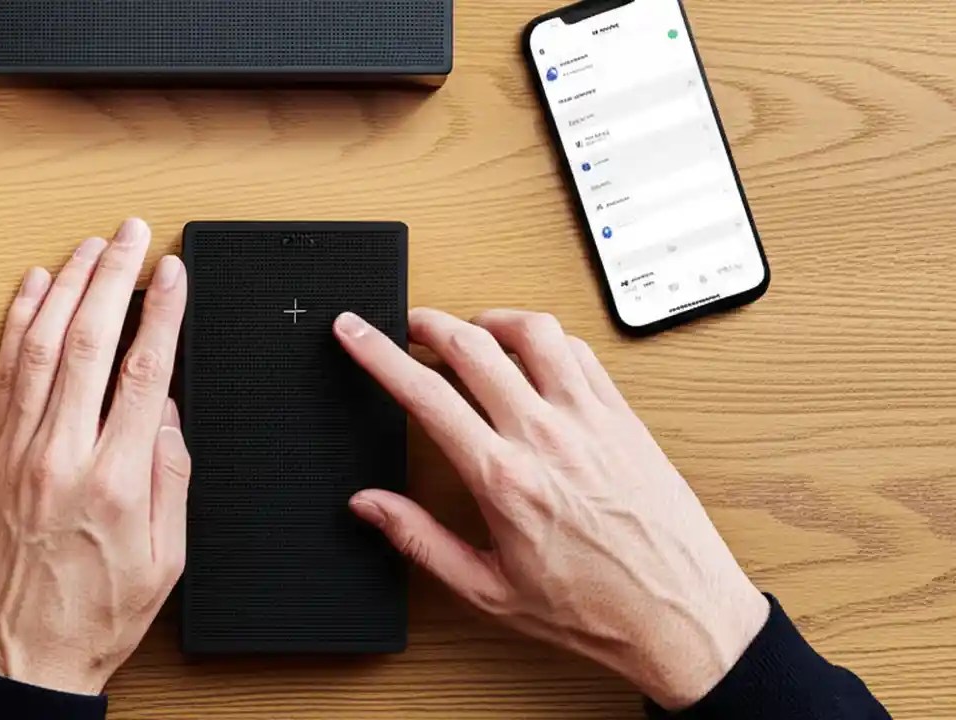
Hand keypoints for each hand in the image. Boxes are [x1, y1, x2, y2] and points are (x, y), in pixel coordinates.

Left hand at [0, 219, 189, 695]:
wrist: (21, 655)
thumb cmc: (96, 614)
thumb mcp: (168, 559)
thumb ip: (173, 477)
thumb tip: (169, 412)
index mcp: (116, 481)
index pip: (145, 372)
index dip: (162, 311)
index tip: (172, 273)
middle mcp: (60, 455)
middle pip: (88, 341)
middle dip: (114, 276)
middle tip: (133, 234)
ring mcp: (17, 451)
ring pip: (39, 346)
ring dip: (66, 287)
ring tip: (89, 247)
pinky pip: (1, 374)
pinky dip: (15, 324)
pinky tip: (33, 289)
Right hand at [335, 308, 767, 709]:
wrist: (680, 616)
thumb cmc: (592, 608)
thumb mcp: (488, 590)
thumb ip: (420, 540)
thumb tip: (369, 505)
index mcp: (504, 479)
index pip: (425, 394)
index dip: (377, 352)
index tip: (354, 330)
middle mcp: (546, 437)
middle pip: (472, 345)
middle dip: (427, 322)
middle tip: (408, 325)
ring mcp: (590, 420)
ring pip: (532, 331)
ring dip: (490, 320)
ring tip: (471, 332)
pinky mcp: (623, 416)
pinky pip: (580, 351)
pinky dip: (545, 339)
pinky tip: (533, 357)